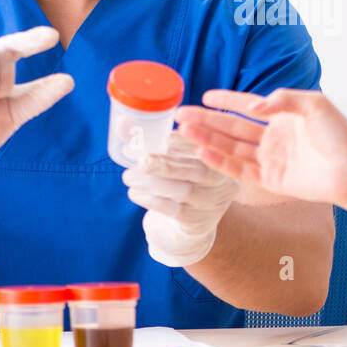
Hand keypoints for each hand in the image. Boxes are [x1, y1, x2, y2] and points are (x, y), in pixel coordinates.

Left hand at [122, 133, 238, 266]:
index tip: (167, 138)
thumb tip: (122, 124)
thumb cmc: (183, 179)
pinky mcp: (196, 221)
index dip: (190, 142)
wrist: (192, 220)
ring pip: (183, 191)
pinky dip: (150, 199)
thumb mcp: (180, 159)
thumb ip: (158, 142)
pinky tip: (134, 192)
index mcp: (224, 159)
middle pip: (199, 171)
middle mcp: (223, 183)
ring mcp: (211, 204)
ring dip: (152, 182)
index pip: (211, 147)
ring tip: (128, 176)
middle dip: (168, 164)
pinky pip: (172, 209)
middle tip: (142, 160)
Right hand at [174, 88, 346, 210]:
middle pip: (232, 128)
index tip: (205, 95)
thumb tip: (253, 105)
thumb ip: (282, 100)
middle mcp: (273, 138)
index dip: (226, 100)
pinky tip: (203, 152)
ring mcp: (270, 160)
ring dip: (208, 140)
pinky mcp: (270, 180)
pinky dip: (220, 162)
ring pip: (231, 148)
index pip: (247, 107)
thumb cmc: (340, 136)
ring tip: (185, 132)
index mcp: (283, 117)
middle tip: (180, 116)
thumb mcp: (315, 105)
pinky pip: (239, 170)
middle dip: (206, 121)